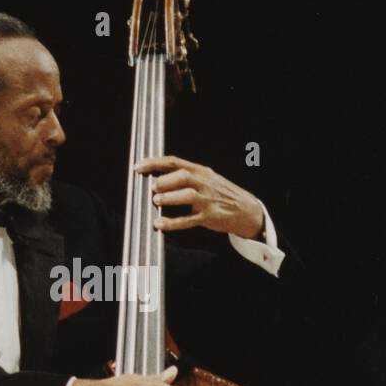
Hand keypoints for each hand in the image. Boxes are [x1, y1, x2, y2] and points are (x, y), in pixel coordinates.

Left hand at [134, 154, 264, 238]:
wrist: (247, 209)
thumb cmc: (221, 193)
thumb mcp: (207, 178)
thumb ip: (186, 176)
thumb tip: (156, 177)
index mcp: (201, 171)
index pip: (175, 162)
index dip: (154, 163)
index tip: (138, 166)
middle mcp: (204, 183)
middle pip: (183, 176)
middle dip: (165, 181)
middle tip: (152, 187)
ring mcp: (207, 200)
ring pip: (187, 196)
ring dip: (169, 198)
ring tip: (156, 201)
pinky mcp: (209, 217)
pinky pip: (188, 220)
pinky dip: (172, 222)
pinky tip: (160, 223)